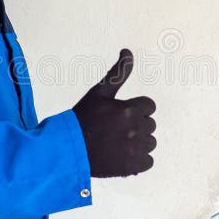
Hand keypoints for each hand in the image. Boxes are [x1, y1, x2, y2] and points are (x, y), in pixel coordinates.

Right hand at [72, 49, 156, 177]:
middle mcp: (135, 129)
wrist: (69, 150)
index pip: (149, 106)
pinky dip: (137, 161)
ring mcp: (134, 150)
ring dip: (138, 143)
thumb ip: (117, 73)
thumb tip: (128, 51)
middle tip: (114, 130)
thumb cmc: (83, 118)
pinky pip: (148, 161)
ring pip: (150, 143)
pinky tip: (121, 156)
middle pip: (150, 124)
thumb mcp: (99, 93)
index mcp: (129, 110)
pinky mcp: (133, 167)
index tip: (120, 115)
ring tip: (117, 143)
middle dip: (136, 125)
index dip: (135, 109)